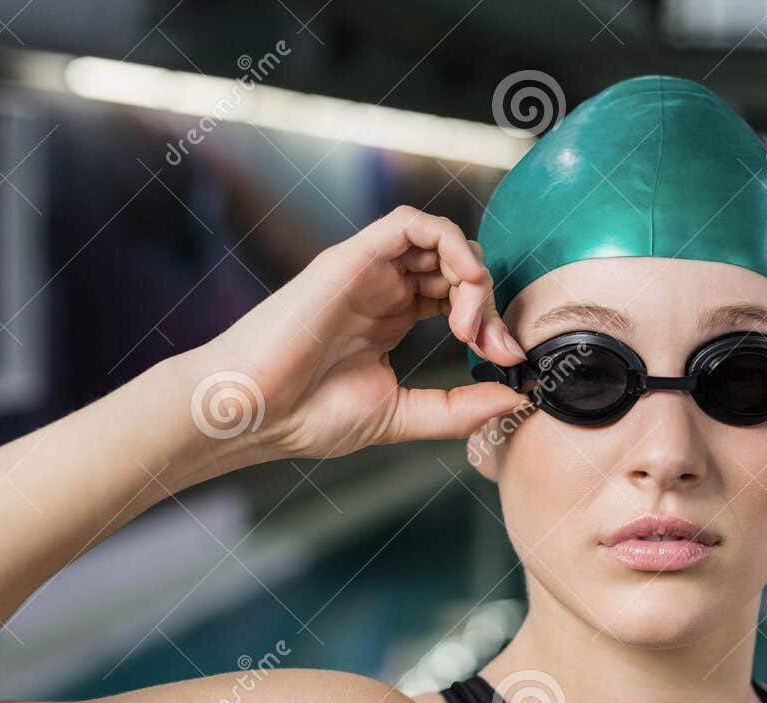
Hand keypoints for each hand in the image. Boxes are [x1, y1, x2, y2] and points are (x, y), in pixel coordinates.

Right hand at [188, 206, 528, 460]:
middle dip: (490, 303)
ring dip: (474, 276)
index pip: (459, 296)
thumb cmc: (308, 416)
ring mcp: (369, 271)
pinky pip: (413, 222)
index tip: (507, 361)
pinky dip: (451, 243)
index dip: (492, 321)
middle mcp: (383, 289)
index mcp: (392, 318)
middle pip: (457, 267)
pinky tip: (463, 283)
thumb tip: (512, 399)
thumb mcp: (403, 416)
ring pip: (442, 241)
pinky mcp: (354, 257)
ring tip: (471, 325)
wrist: (254, 411)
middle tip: (495, 347)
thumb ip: (458, 408)